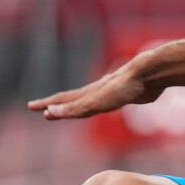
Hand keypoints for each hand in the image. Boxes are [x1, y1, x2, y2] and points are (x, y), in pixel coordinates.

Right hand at [27, 63, 162, 119]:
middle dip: (58, 105)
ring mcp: (115, 90)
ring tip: (74, 106)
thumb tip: (49, 112)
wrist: (152, 72)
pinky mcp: (132, 93)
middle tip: (45, 110)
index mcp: (90, 92)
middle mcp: (99, 89)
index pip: (63, 100)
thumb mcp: (98, 101)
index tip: (31, 107)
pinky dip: (105, 102)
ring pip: (94, 98)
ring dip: (81, 104)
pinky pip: (114, 99)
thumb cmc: (125, 87)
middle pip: (75, 99)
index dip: (47, 104)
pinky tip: (111, 101)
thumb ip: (76, 108)